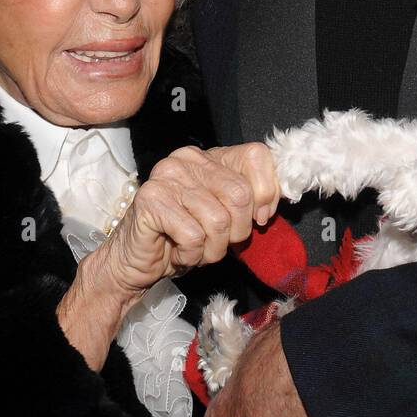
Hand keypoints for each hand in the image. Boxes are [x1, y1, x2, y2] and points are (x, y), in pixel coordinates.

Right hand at [104, 142, 277, 296]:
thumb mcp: (226, 214)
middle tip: (217, 241)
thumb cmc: (184, 237)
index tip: (256, 219)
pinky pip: (195, 237)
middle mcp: (186, 159)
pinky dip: (192, 255)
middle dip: (237, 231)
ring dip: (213, 249)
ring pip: (219, 221)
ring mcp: (166, 177)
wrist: (136, 261)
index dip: (266, 194)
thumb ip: (252, 199)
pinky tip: (177, 250)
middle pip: (241, 195)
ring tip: (196, 248)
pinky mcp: (151, 201)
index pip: (256, 156)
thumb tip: (281, 195)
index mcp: (208, 155)